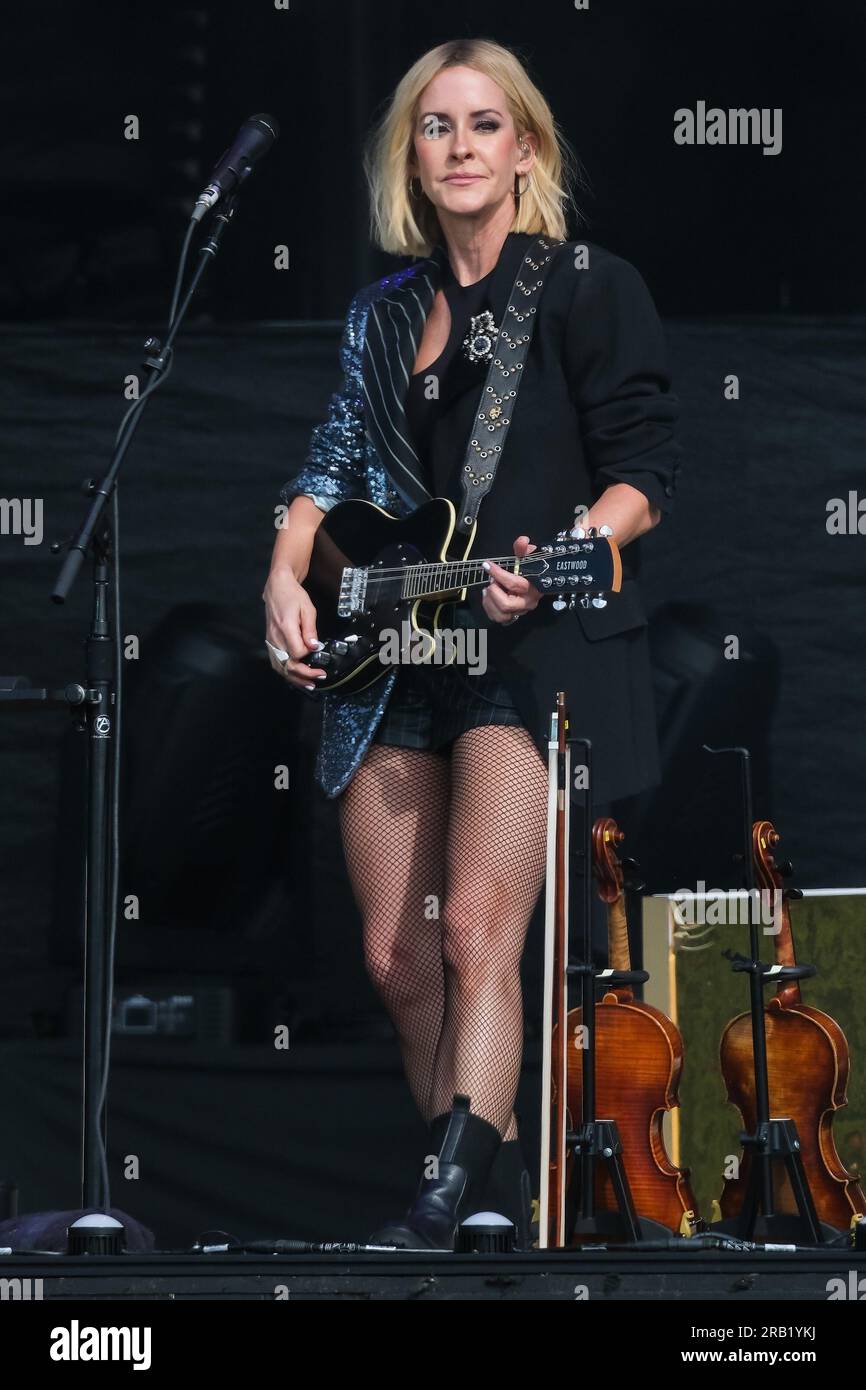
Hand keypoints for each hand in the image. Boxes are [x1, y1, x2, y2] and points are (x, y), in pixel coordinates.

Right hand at [262, 568, 327, 690]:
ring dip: (294, 678)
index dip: (309, 657)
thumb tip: (313, 647)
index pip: (297, 652)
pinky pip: (276, 662)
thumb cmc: (293, 596)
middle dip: (304, 675)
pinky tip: (295, 676)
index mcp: (286, 628)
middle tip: (319, 677)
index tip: (318, 655)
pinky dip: (285, 672)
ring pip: (280, 667)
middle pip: (287, 664)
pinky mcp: (270, 642)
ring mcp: (271, 641)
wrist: (277, 587)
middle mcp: (276, 637)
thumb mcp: (308, 609)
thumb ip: (310, 629)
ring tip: (308, 684)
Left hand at [481, 535, 540, 624]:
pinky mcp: (512, 616)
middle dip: (494, 591)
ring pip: (501, 615)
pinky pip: (498, 618)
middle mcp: (527, 602)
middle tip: (492, 581)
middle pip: (506, 604)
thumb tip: (523, 540)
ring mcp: (520, 611)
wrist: (536, 582)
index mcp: (533, 587)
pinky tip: (488, 597)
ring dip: (490, 601)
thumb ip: (523, 550)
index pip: (514, 584)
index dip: (498, 573)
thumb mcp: (527, 558)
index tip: (488, 565)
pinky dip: (489, 608)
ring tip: (488, 589)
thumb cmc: (530, 569)